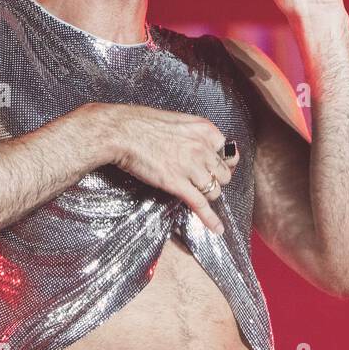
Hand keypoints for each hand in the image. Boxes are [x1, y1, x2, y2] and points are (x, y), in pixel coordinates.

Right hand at [98, 104, 238, 234]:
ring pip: (214, 191)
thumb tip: (198, 146)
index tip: (217, 168)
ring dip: (207, 195)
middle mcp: (202, 148)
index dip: (222, 163)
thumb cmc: (142, 123)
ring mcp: (191, 167)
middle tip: (203, 182)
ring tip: (197, 195)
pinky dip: (210, 219)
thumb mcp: (177, 120)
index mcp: (204, 130)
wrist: (121, 132)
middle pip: (224, 174)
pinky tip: (217, 229)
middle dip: (215, 180)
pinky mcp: (177, 183)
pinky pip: (200, 205)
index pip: (227, 152)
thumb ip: (193, 133)